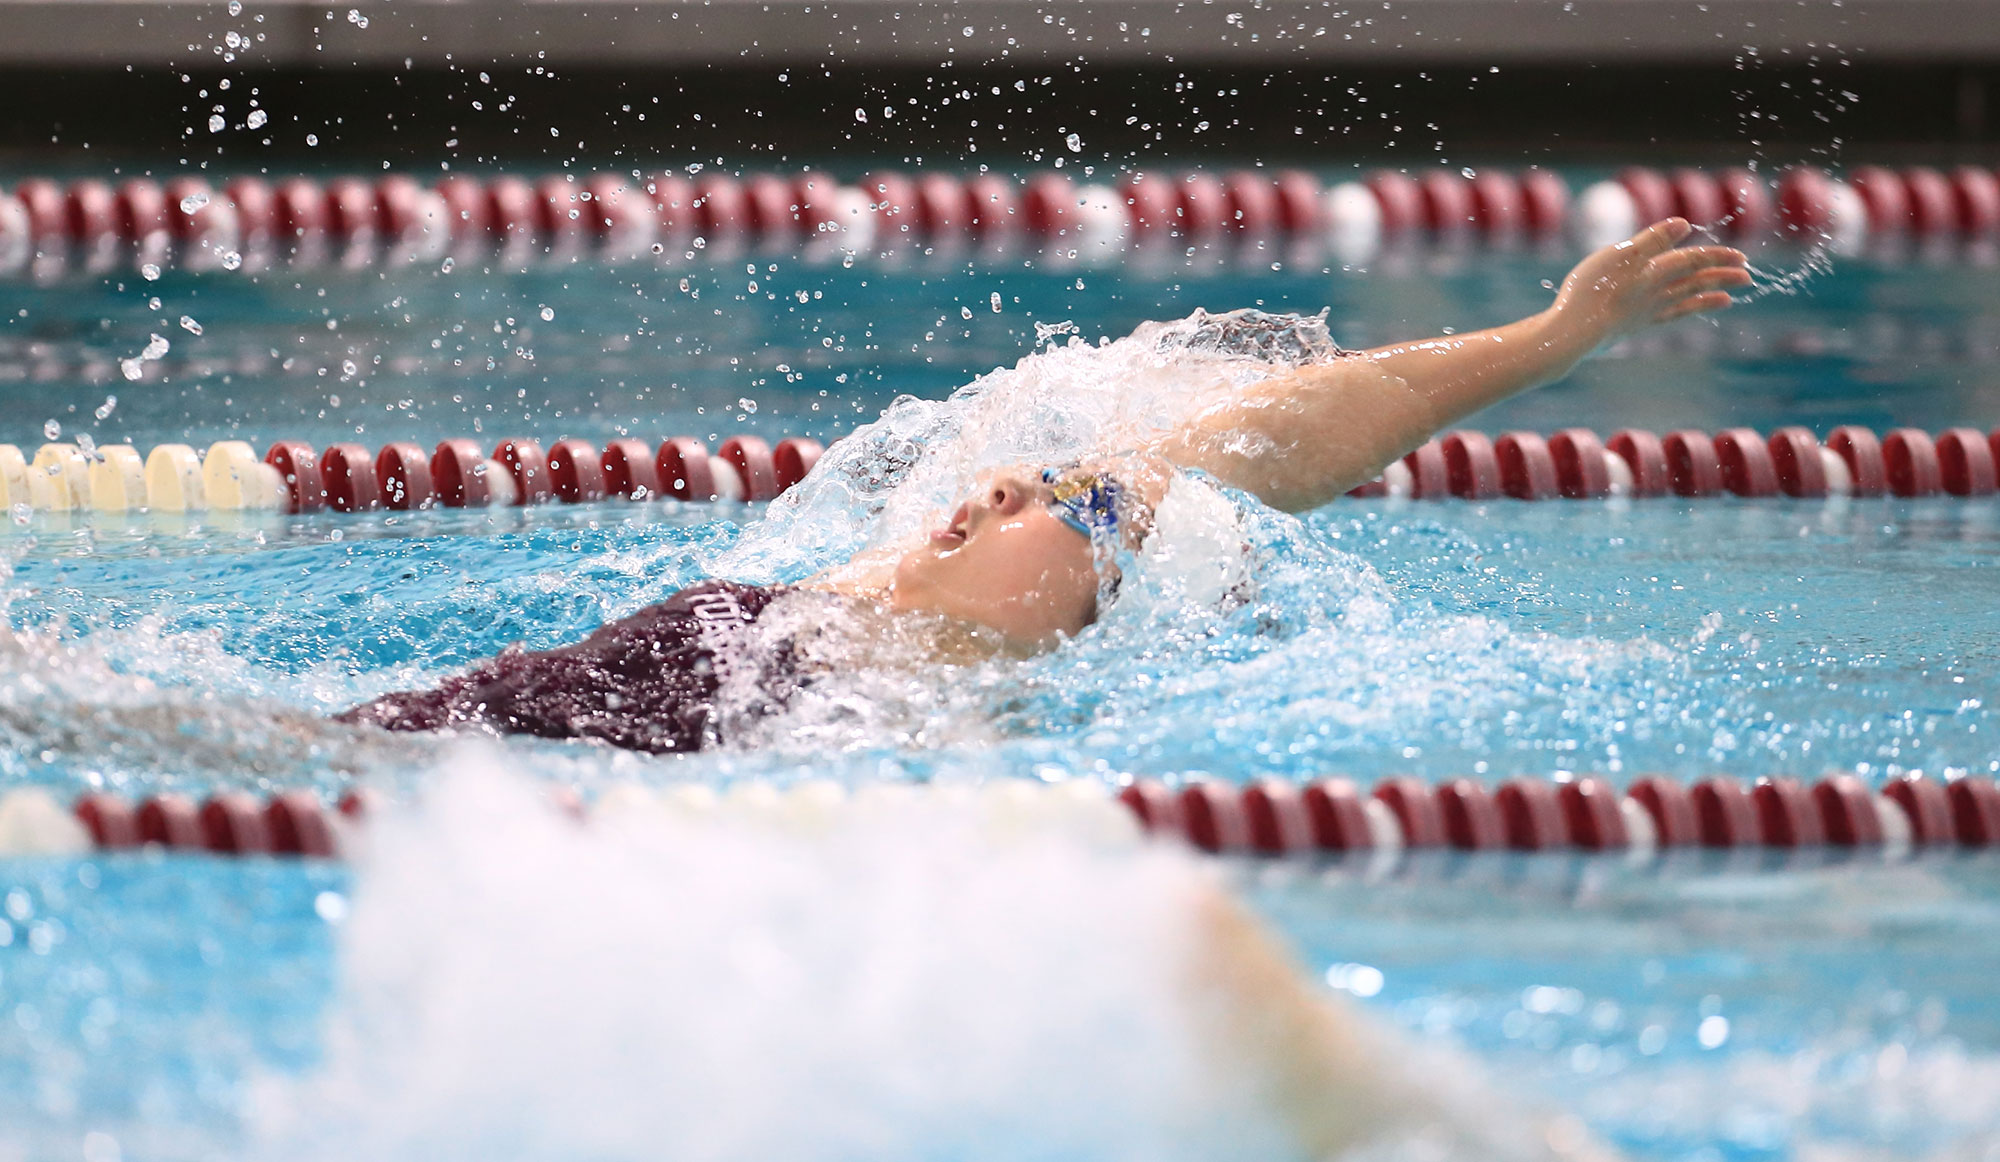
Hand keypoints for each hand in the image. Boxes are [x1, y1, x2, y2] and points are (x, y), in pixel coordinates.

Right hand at [1549, 217, 1751, 345]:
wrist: (1572, 334)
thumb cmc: (1589, 292)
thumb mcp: (1618, 256)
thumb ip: (1651, 240)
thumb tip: (1684, 224)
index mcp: (1653, 273)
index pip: (1692, 261)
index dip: (1716, 257)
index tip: (1741, 258)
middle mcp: (1655, 294)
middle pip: (1694, 282)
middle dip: (1721, 277)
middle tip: (1746, 277)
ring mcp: (1644, 313)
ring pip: (1684, 302)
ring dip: (1707, 299)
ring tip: (1727, 300)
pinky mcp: (1631, 327)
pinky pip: (1666, 318)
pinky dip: (1680, 315)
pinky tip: (1682, 314)